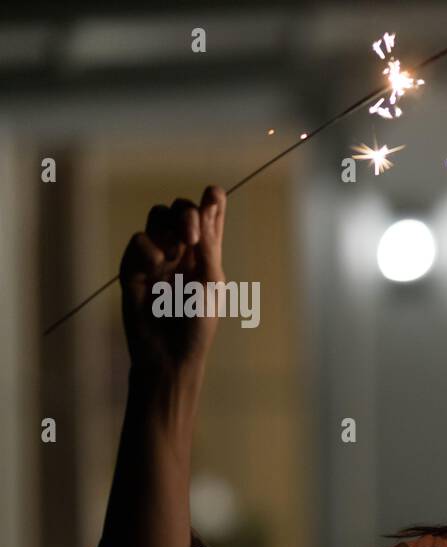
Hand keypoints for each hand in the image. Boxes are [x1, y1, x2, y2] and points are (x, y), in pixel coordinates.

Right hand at [119, 185, 225, 373]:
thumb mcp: (211, 280)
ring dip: (168, 226)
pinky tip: (155, 268)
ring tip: (175, 251)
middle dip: (187, 213)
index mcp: (207, 255)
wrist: (167, 353)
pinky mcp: (133, 266)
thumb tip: (210, 201)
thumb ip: (209, 242)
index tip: (214, 193)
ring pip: (157, 217)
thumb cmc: (197, 323)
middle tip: (191, 237)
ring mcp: (157, 257)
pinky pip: (139, 239)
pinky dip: (149, 249)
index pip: (209, 218)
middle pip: (180, 209)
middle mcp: (183, 251)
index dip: (211, 202)